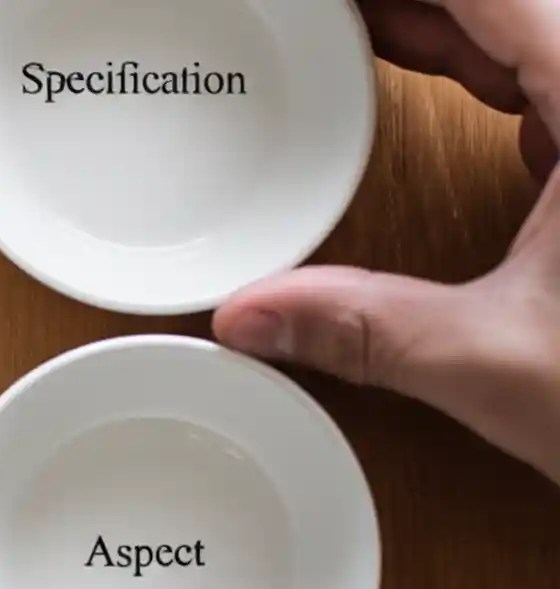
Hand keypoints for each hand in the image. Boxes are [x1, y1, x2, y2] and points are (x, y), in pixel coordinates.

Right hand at [215, 0, 559, 479]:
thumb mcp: (502, 360)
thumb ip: (365, 328)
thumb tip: (251, 314)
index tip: (319, 5)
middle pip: (502, 6)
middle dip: (399, 7)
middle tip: (311, 20)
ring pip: (526, 33)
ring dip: (435, 24)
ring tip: (344, 26)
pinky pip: (543, 74)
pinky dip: (476, 62)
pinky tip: (429, 71)